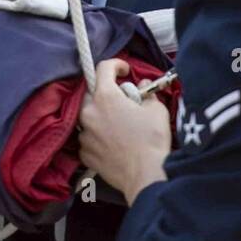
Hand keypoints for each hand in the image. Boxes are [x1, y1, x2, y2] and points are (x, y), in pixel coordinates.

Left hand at [77, 58, 169, 203]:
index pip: (103, 68)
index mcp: (105, 97)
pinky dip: (98, 136)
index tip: (124, 70)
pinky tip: (114, 142)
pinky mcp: (84, 153)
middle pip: (92, 93)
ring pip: (89, 117)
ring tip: (119, 124)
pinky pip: (88, 137)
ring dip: (101, 116)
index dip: (116, 65)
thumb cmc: (152, 140)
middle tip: (124, 101)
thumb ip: (146, 93)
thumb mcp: (156, 109)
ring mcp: (84, 134)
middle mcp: (89, 113)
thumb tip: (142, 88)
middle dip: (107, 93)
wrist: (144, 175)